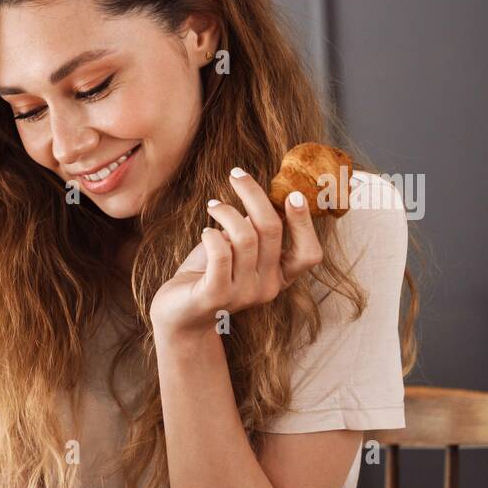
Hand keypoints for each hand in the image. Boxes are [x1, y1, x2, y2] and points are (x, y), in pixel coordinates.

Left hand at [149, 167, 323, 335]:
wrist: (178, 313)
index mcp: (280, 277)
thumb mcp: (238, 249)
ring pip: (245, 237)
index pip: (309, 253)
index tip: (292, 193)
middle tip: (235, 174)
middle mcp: (267, 288)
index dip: (304, 223)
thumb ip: (256, 228)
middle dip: (253, 194)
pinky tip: (205, 233)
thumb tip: (268, 191)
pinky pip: (220, 253)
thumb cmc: (209, 272)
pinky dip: (211, 235)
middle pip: (271, 230)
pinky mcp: (215, 296)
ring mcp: (243, 295)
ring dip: (226, 212)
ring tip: (212, 206)